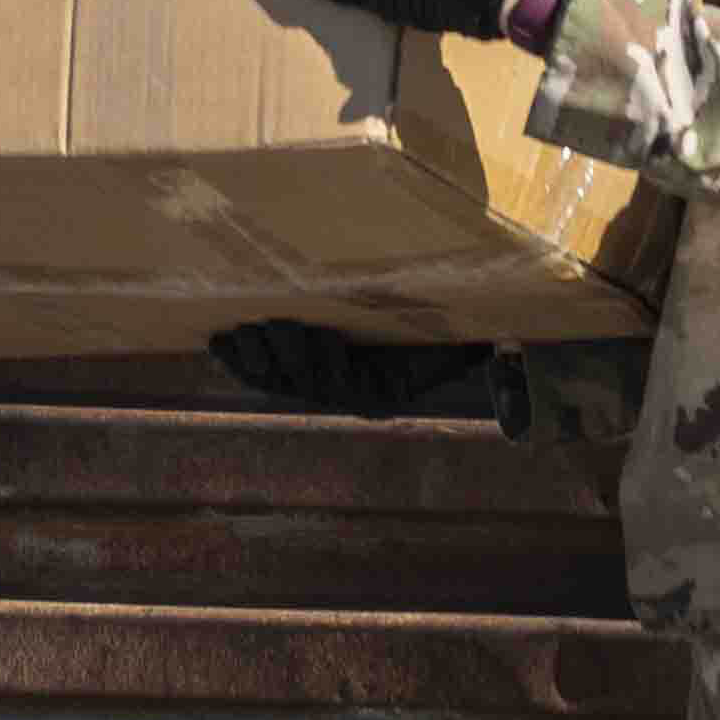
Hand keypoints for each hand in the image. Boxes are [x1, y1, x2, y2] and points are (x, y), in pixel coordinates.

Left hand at [209, 318, 492, 417]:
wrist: (425, 332)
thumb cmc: (441, 332)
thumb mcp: (457, 340)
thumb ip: (470, 346)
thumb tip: (500, 346)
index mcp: (384, 391)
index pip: (351, 390)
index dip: (330, 367)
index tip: (320, 336)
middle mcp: (349, 396)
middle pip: (308, 385)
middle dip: (285, 357)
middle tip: (270, 322)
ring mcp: (320, 386)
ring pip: (280, 382)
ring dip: (256, 359)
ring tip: (238, 331)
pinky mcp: (295, 372)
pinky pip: (262, 375)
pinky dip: (239, 360)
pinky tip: (219, 342)